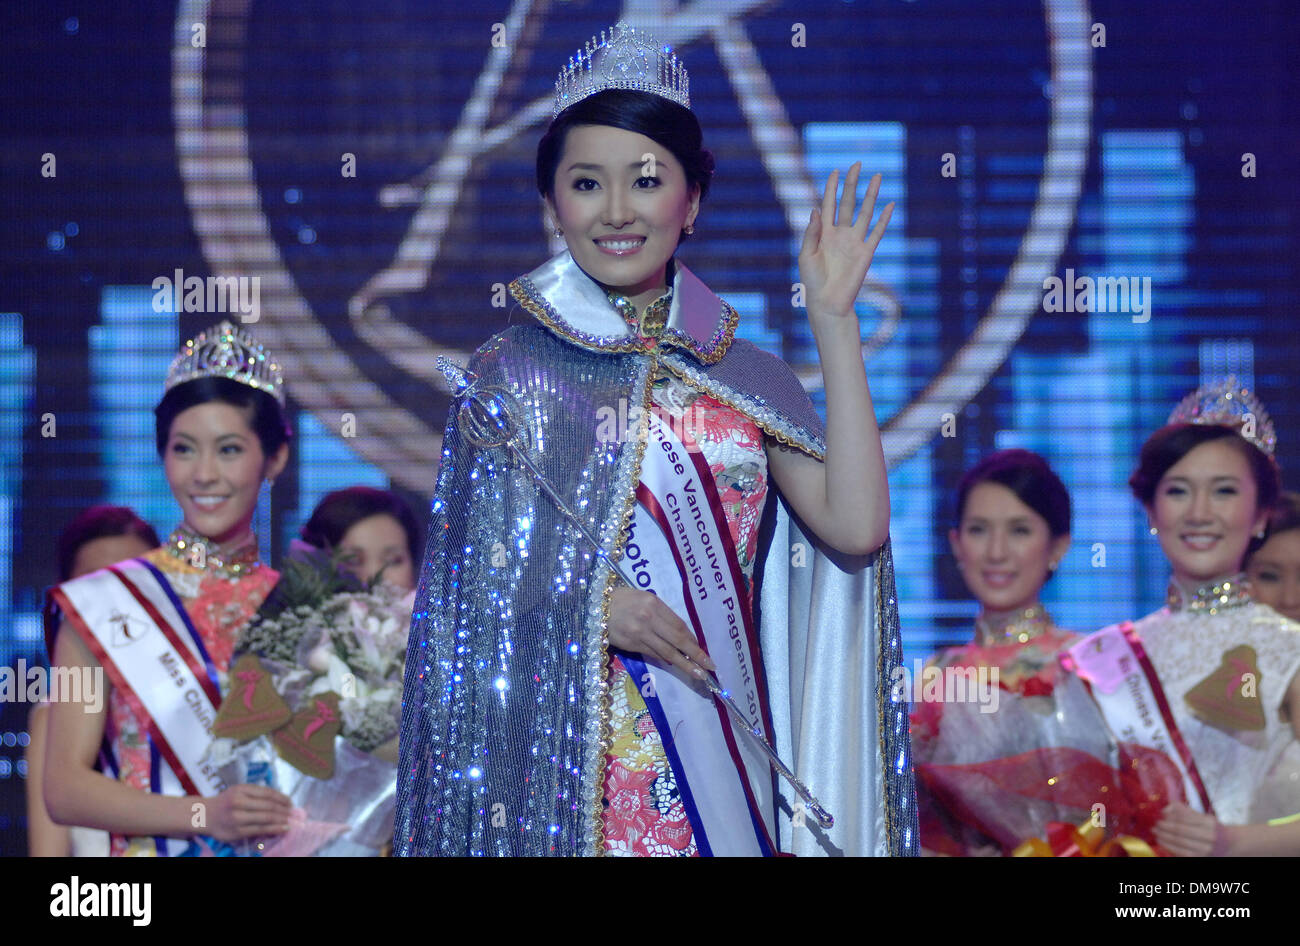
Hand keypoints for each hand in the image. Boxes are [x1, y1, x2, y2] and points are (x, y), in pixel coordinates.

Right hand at [203, 784, 292, 841]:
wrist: (204, 815)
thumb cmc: (225, 802)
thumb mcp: (239, 790)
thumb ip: (256, 793)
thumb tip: (280, 798)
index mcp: (241, 790)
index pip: (267, 793)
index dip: (282, 798)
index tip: (290, 802)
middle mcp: (239, 802)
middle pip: (268, 806)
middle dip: (284, 810)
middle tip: (293, 813)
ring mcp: (238, 818)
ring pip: (266, 818)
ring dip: (281, 820)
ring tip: (290, 821)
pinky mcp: (237, 832)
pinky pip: (260, 830)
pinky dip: (274, 829)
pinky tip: (282, 828)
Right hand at [607, 586, 716, 679]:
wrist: (595, 607)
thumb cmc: (622, 600)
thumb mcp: (644, 599)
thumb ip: (661, 615)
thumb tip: (680, 636)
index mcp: (654, 603)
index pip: (680, 626)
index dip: (693, 640)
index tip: (703, 651)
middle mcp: (649, 618)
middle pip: (678, 640)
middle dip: (696, 655)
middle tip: (710, 667)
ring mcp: (640, 633)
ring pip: (667, 652)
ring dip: (684, 664)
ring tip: (698, 674)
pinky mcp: (631, 645)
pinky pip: (653, 654)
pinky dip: (665, 660)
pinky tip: (675, 664)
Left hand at [798, 162, 892, 320]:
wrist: (828, 302)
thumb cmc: (812, 281)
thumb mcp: (806, 255)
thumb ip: (811, 232)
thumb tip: (816, 209)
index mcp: (823, 233)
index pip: (828, 204)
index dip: (831, 188)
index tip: (835, 171)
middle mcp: (840, 234)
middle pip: (848, 203)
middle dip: (852, 184)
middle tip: (857, 165)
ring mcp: (855, 242)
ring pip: (865, 213)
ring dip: (871, 195)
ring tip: (877, 177)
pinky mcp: (866, 253)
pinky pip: (877, 232)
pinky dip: (884, 219)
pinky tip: (890, 204)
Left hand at [1153, 802, 1228, 855]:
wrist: (1231, 845)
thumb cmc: (1213, 828)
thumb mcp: (1203, 817)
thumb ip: (1185, 811)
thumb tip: (1166, 809)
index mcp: (1209, 823)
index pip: (1184, 818)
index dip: (1170, 816)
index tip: (1160, 815)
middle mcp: (1209, 837)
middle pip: (1180, 830)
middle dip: (1164, 827)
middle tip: (1155, 825)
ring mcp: (1205, 850)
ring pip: (1179, 843)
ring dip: (1164, 837)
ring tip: (1156, 833)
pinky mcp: (1200, 859)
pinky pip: (1181, 853)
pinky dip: (1169, 847)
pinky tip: (1162, 842)